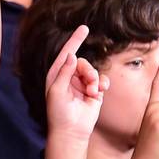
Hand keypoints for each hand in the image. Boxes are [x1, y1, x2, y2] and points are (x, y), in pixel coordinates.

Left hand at [43, 25, 106, 143]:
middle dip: (88, 71)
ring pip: (94, 71)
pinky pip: (102, 80)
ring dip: (95, 80)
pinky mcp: (94, 92)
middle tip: (89, 84)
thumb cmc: (58, 112)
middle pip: (84, 63)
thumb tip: (72, 55)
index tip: (84, 28)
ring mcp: (82, 84)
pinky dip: (102, 84)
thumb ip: (65, 72)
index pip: (67, 53)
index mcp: (57, 75)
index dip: (75, 40)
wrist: (71, 131)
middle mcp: (70, 77)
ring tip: (92, 92)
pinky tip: (99, 91)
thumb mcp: (57, 90)